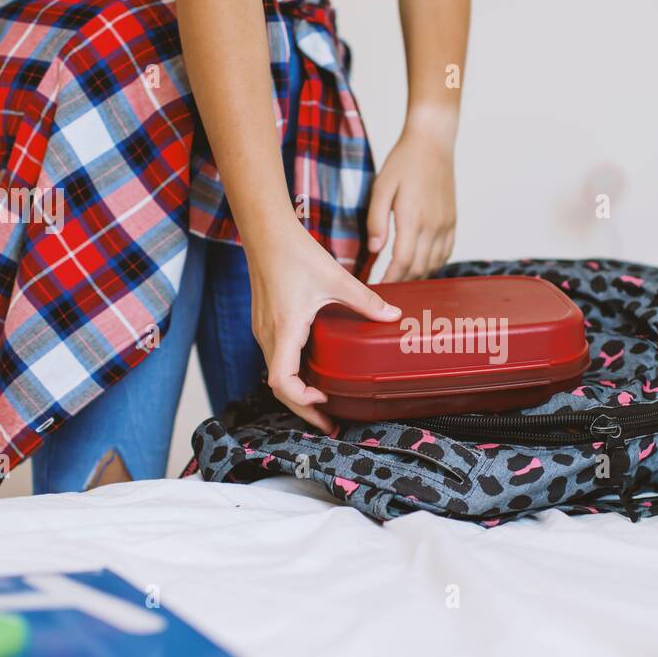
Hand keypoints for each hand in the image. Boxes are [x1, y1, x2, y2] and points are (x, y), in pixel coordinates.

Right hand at [246, 221, 399, 431]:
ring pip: (276, 374)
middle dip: (304, 408)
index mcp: (285, 329)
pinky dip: (293, 373)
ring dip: (297, 392)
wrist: (266, 232)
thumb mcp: (336, 279)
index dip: (302, 400)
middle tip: (329, 423)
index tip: (325, 401)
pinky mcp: (265, 323)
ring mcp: (264, 330)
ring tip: (322, 403)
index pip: (282, 382)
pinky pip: (277, 358)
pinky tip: (312, 373)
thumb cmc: (294, 253)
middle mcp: (269, 335)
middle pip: (279, 386)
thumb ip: (366, 301)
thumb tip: (393, 315)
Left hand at [367, 118, 457, 281]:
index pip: (403, 262)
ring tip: (400, 280)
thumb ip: (377, 220)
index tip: (378, 287)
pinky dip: (433, 265)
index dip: (390, 279)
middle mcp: (433, 225)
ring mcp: (446, 224)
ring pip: (434, 264)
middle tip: (386, 288)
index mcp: (413, 218)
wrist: (433, 143)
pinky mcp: (452, 221)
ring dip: (417, 276)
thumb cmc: (403, 162)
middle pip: (419, 268)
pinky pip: (445, 253)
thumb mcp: (381, 187)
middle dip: (401, 282)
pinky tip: (420, 266)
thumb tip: (375, 249)